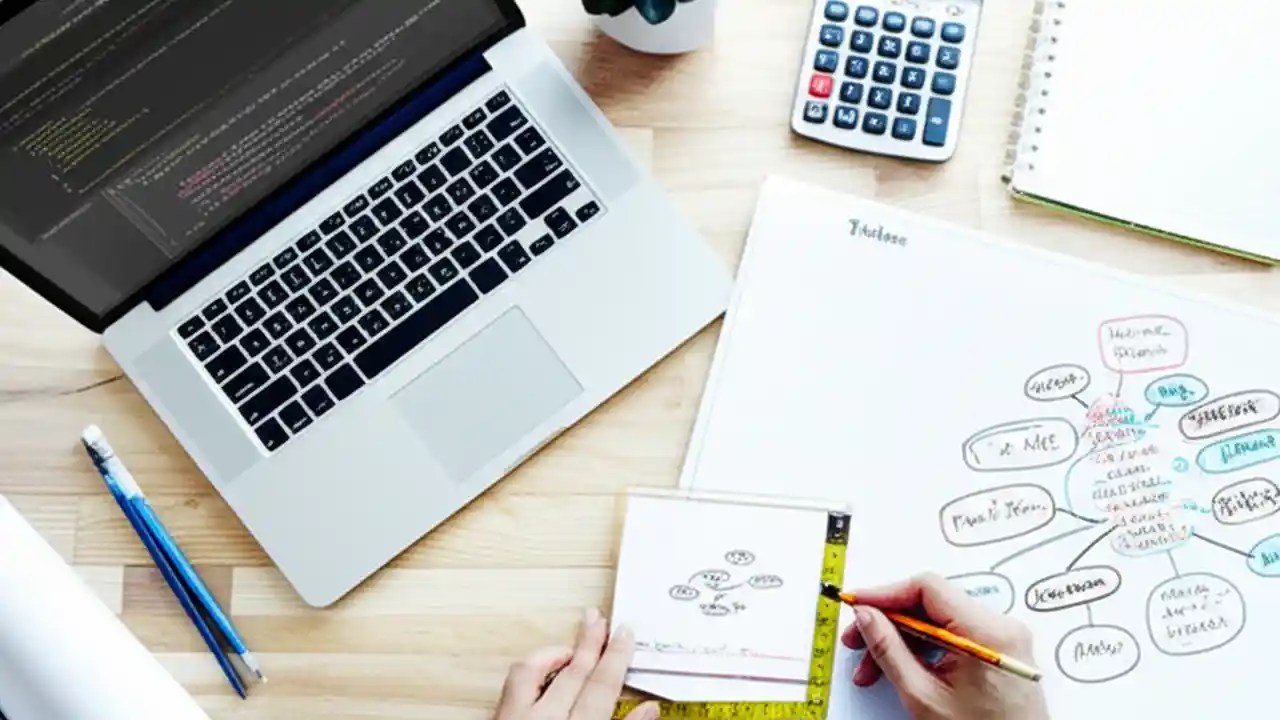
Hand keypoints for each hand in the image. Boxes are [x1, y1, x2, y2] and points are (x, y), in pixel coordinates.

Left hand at [494, 607, 658, 719]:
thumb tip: (648, 710)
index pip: (601, 687)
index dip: (615, 658)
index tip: (624, 634)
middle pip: (571, 673)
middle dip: (588, 643)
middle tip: (598, 620)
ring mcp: (514, 719)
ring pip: (530, 672)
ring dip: (552, 654)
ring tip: (568, 645)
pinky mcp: (496, 718)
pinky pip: (510, 686)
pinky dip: (528, 673)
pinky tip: (537, 671)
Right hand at [842, 573, 1049, 719]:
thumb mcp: (924, 696)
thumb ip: (889, 650)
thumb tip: (866, 616)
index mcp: (987, 632)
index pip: (927, 588)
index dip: (885, 594)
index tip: (857, 605)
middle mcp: (1000, 627)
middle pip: (929, 604)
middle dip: (888, 622)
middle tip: (857, 641)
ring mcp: (1001, 639)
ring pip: (937, 622)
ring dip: (901, 639)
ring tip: (873, 668)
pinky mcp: (997, 651)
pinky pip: (952, 636)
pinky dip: (923, 648)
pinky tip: (901, 668)